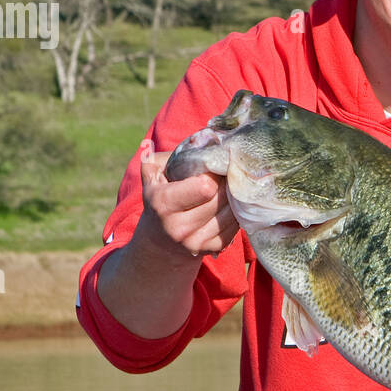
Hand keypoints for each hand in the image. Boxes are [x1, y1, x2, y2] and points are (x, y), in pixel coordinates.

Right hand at [134, 148, 239, 263]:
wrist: (158, 241)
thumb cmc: (159, 196)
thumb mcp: (153, 173)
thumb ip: (167, 154)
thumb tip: (197, 140)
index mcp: (163, 203)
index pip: (205, 187)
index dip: (213, 174)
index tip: (213, 168)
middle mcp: (178, 227)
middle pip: (221, 199)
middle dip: (226, 184)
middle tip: (226, 175)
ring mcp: (196, 242)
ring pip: (232, 213)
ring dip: (234, 198)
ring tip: (227, 189)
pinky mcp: (212, 249)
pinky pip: (236, 226)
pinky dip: (236, 213)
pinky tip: (228, 205)